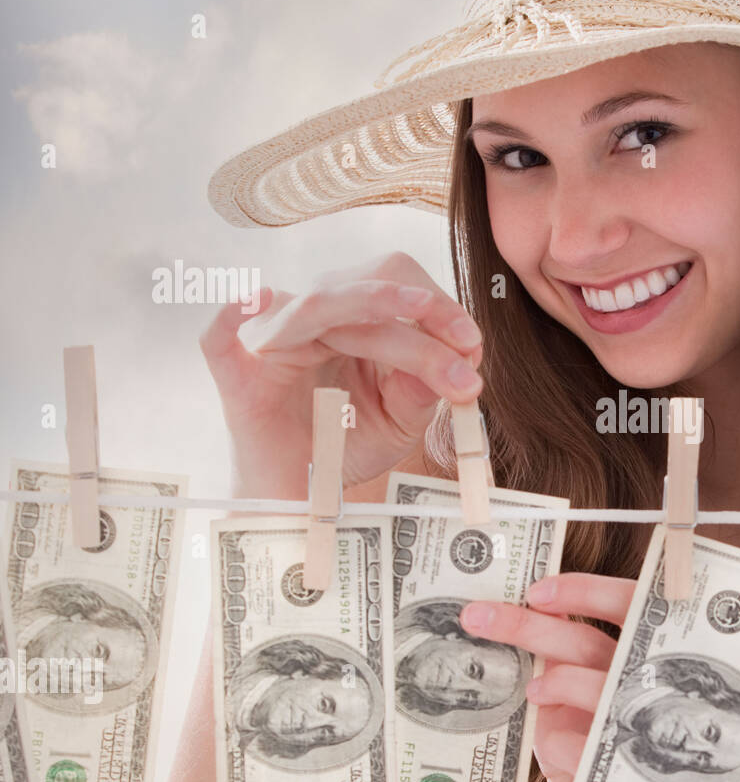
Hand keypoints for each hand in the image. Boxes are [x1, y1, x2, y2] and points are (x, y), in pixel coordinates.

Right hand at [199, 251, 484, 498]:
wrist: (297, 495)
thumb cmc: (343, 446)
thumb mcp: (400, 421)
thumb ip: (422, 390)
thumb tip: (457, 356)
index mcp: (352, 322)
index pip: (397, 286)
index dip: (440, 307)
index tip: (475, 346)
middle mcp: (312, 320)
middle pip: (365, 286)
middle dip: (422, 308)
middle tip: (467, 345)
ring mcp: (270, 341)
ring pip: (318, 303)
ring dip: (372, 301)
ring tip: (418, 308)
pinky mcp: (234, 373)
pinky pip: (221, 334)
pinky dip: (233, 313)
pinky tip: (257, 299)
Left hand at [457, 572, 635, 781]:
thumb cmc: (586, 749)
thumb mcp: (574, 700)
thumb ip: (561, 663)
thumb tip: (509, 621)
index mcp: (641, 656)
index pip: (628, 605)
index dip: (586, 591)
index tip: (536, 591)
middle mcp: (649, 685)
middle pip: (593, 643)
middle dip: (532, 627)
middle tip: (478, 617)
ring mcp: (643, 728)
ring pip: (599, 686)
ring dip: (557, 682)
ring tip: (533, 694)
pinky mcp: (626, 775)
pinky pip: (586, 745)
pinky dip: (558, 742)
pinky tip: (550, 749)